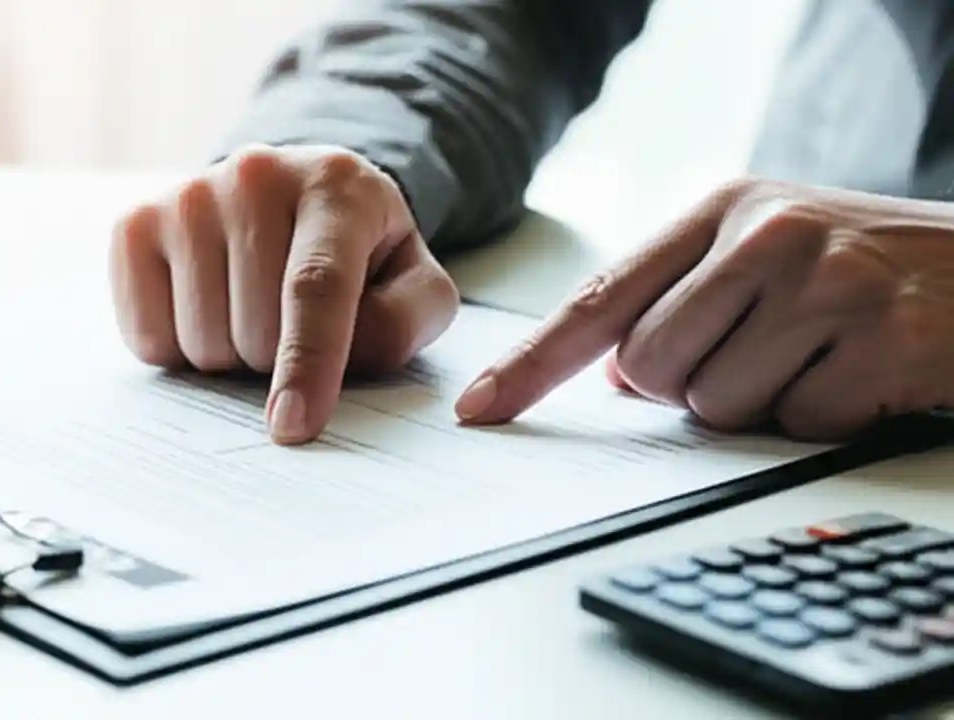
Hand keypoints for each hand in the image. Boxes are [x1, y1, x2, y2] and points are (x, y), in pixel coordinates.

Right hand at [110, 144, 458, 444]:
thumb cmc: (357, 256)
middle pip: (256, 330)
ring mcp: (188, 195)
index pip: (315, 285)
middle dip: (279, 363)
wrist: (291, 200)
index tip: (294, 426)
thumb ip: (404, 322)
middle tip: (295, 329)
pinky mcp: (135, 224)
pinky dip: (178, 351)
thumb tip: (336, 361)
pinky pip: (147, 337)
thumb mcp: (413, 284)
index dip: (307, 362)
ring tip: (253, 312)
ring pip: (201, 342)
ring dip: (232, 359)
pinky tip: (207, 309)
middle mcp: (255, 175)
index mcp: (337, 186)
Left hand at [454, 178, 953, 440]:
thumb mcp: (765, 251)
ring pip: (713, 405)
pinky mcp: (877, 340)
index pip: (600, 298)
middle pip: (647, 368)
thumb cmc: (859, 266)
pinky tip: (858, 372)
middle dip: (687, 387)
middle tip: (758, 352)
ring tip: (814, 355)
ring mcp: (825, 284)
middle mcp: (766, 235)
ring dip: (757, 404)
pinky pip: (794, 425)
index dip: (531, 362)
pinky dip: (819, 418)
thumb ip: (680, 298)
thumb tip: (611, 372)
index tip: (480, 408)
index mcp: (721, 211)